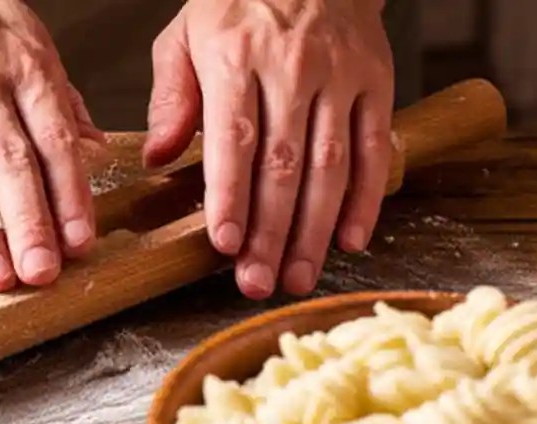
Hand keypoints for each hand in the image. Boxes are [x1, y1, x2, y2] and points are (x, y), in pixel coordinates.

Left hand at [146, 0, 394, 297]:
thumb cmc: (237, 3)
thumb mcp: (185, 35)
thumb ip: (170, 97)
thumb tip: (159, 157)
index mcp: (234, 56)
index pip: (233, 137)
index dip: (230, 195)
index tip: (225, 243)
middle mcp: (291, 68)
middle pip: (282, 163)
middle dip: (270, 232)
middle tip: (257, 282)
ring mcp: (339, 76)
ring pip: (329, 165)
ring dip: (313, 229)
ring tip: (297, 277)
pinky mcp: (377, 81)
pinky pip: (373, 147)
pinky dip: (364, 198)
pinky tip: (349, 240)